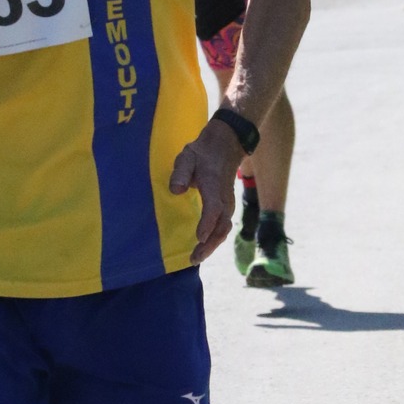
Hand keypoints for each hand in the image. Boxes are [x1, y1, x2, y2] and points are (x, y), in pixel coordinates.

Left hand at [169, 118, 243, 262]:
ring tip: (197, 257)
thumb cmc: (203, 153)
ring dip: (213, 245)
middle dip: (210, 244)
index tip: (199, 238)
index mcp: (214, 186)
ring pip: (224, 228)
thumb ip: (181, 172)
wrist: (226, 145)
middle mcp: (224, 199)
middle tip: (194, 258)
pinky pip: (223, 226)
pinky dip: (215, 239)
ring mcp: (228, 203)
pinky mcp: (227, 206)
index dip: (207, 224)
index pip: (213, 209)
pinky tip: (204, 247)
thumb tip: (176, 190)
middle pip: (222, 226)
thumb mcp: (187, 157)